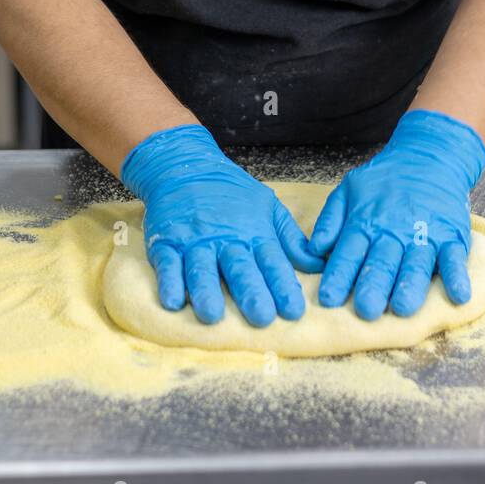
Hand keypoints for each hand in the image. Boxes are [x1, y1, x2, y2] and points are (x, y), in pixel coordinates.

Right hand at [120, 123, 323, 325]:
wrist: (186, 166)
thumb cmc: (231, 191)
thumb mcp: (268, 206)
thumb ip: (290, 239)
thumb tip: (318, 264)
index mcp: (253, 231)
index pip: (272, 261)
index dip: (283, 285)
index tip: (294, 311)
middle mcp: (225, 237)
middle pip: (239, 267)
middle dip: (250, 292)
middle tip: (261, 317)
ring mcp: (194, 239)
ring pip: (201, 267)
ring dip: (206, 291)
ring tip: (213, 314)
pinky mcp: (166, 241)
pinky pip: (167, 263)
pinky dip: (169, 282)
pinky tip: (173, 301)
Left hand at [309, 109, 484, 319]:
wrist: (430, 156)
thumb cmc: (385, 180)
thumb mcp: (349, 189)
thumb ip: (330, 220)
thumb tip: (315, 250)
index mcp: (366, 221)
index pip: (349, 252)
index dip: (338, 275)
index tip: (328, 299)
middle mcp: (394, 230)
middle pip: (382, 262)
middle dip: (373, 286)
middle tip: (365, 310)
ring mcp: (425, 233)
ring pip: (416, 264)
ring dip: (410, 286)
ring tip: (402, 308)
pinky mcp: (451, 235)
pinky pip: (454, 258)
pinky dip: (457, 276)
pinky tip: (458, 295)